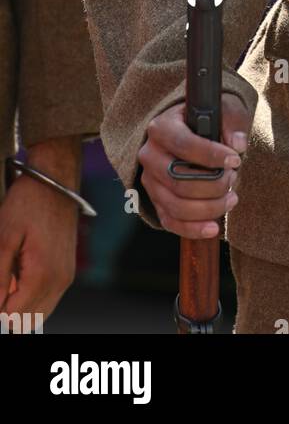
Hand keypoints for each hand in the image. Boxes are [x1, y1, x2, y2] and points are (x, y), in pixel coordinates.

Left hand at [0, 136, 82, 321]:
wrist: (56, 180)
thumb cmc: (28, 203)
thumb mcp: (4, 237)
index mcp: (42, 276)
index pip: (12, 319)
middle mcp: (59, 282)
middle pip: (25, 323)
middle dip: (6, 312)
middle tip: (0, 282)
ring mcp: (65, 278)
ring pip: (38, 315)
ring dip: (18, 307)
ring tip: (8, 278)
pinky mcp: (67, 271)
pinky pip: (46, 300)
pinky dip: (30, 298)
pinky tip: (18, 276)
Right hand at [138, 93, 250, 238]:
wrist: (192, 131)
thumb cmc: (209, 119)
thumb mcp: (222, 109)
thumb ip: (232, 121)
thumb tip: (238, 144)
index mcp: (162, 127)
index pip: (183, 144)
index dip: (211, 155)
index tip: (236, 160)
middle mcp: (149, 155)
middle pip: (178, 180)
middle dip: (212, 185)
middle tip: (233, 178)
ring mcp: (150, 181)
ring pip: (175, 205)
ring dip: (208, 208)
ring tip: (231, 199)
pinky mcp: (155, 201)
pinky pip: (170, 221)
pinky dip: (192, 228)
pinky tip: (213, 227)